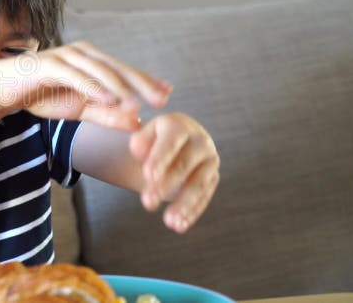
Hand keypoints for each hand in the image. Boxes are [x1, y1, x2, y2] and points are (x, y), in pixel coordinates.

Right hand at [0, 41, 171, 130]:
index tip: (167, 95)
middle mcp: (82, 54)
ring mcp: (65, 56)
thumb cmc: (39, 94)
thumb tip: (137, 123)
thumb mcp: (78, 110)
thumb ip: (107, 115)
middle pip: (117, 68)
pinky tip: (108, 98)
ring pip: (99, 70)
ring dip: (119, 86)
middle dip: (141, 82)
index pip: (124, 71)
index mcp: (91, 62)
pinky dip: (93, 86)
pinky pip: (75, 75)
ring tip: (137, 102)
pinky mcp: (48, 64)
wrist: (1, 89)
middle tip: (162, 97)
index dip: (146, 82)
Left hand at [129, 113, 219, 232]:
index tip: (147, 175)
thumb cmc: (154, 139)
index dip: (159, 159)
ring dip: (184, 204)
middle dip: (165, 185)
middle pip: (183, 165)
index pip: (170, 143)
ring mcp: (210, 160)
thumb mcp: (144, 135)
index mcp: (179, 125)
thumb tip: (139, 151)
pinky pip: (204, 197)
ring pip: (198, 184)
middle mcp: (199, 141)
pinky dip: (192, 212)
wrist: (177, 140)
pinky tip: (180, 226)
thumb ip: (139, 141)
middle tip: (147, 203)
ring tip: (169, 222)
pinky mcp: (213, 178)